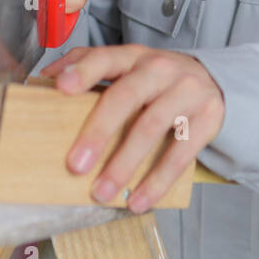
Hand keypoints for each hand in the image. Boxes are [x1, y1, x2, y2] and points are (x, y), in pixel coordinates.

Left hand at [40, 44, 224, 213]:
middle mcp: (160, 69)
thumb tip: (43, 78)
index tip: (61, 88)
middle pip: (127, 96)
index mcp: (133, 57)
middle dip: (99, 131)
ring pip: (152, 127)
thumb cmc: (156, 81)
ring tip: (102, 192)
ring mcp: (187, 91)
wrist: (215, 82)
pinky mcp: (208, 117)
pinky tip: (139, 201)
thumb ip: (89, 66)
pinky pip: (181, 153)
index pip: (106, 57)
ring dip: (125, 164)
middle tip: (76, 165)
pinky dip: (158, 181)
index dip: (84, 71)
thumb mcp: (128, 67)